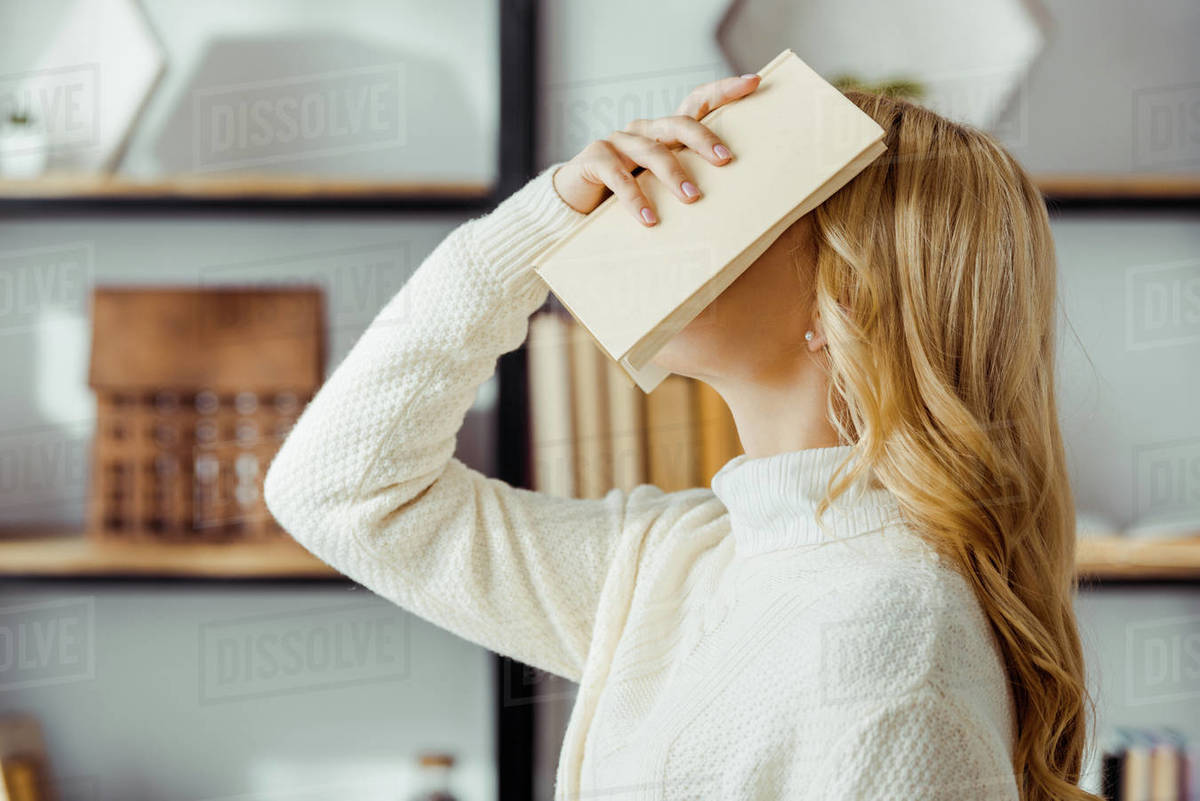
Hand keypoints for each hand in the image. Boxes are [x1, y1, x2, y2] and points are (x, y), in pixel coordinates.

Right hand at [551, 73, 760, 224]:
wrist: (575, 204)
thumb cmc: (628, 196)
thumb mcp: (661, 187)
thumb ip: (687, 183)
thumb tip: (737, 202)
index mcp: (664, 132)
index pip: (697, 103)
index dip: (723, 91)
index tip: (753, 83)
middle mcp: (643, 131)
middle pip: (678, 124)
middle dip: (704, 139)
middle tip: (725, 159)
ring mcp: (617, 142)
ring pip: (652, 151)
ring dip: (674, 175)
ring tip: (693, 199)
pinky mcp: (594, 159)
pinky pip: (618, 177)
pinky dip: (635, 198)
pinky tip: (648, 218)